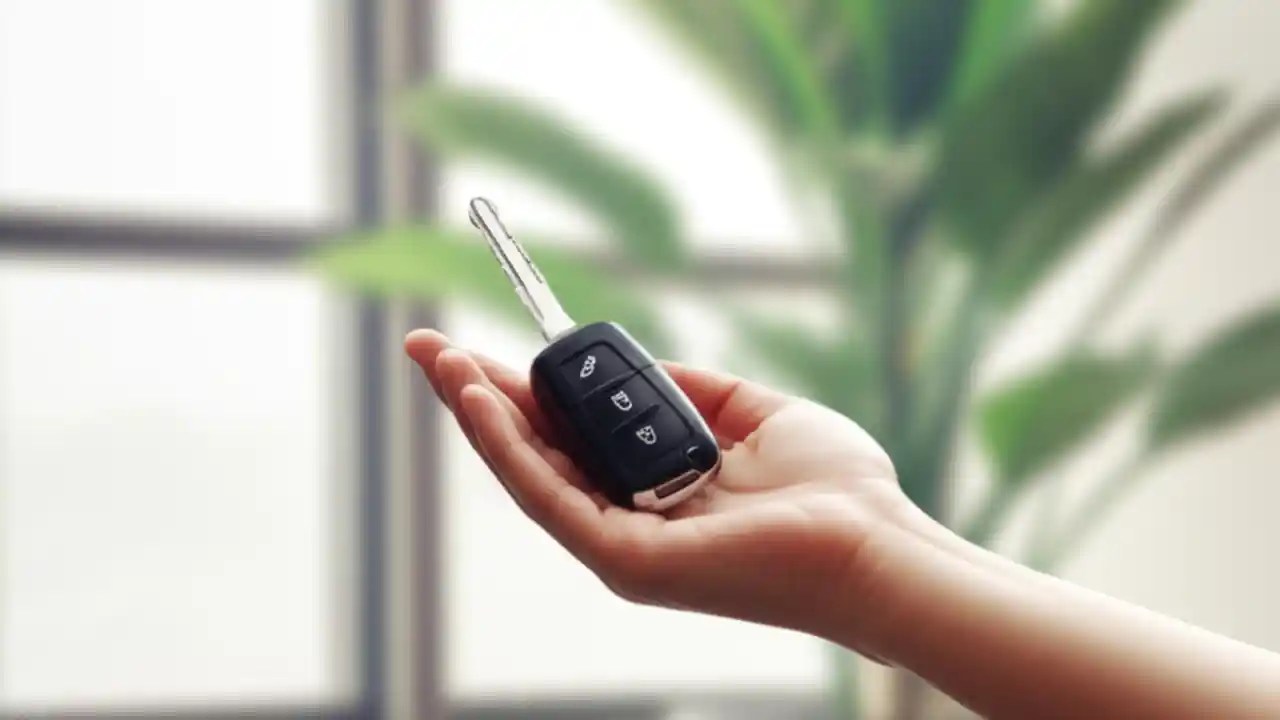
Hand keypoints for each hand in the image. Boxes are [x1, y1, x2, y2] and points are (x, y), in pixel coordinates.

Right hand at [406, 329, 907, 647]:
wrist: (877, 542)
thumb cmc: (834, 490)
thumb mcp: (753, 413)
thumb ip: (690, 389)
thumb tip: (636, 363)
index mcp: (656, 495)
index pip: (570, 439)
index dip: (522, 393)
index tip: (484, 352)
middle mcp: (629, 524)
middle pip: (534, 454)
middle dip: (477, 399)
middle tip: (427, 348)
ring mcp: (623, 548)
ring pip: (528, 475)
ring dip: (478, 416)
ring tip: (439, 362)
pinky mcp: (627, 563)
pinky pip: (550, 497)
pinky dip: (506, 448)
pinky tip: (480, 401)